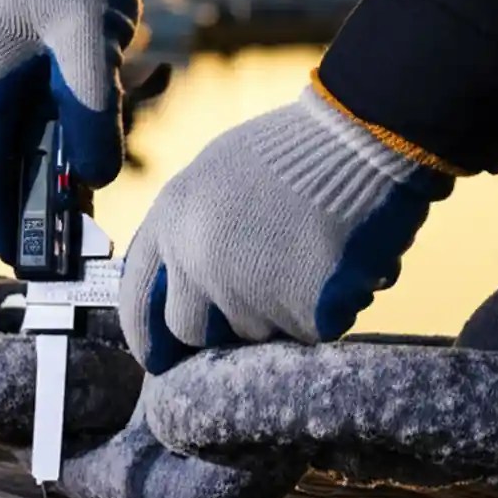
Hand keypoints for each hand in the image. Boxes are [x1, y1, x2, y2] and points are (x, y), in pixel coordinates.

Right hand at [0, 0, 140, 262]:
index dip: (7, 229)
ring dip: (46, 160)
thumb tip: (98, 183)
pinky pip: (5, 120)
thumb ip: (94, 116)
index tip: (37, 265)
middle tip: (87, 224)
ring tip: (98, 149)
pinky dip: (43, 131)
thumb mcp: (92, 43)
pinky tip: (85, 111)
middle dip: (36, 198)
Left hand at [119, 86, 455, 373]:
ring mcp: (248, 291)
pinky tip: (339, 263)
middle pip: (194, 332)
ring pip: (259, 333)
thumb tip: (179, 287)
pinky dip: (329, 308)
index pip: (136, 300)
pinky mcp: (301, 312)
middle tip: (261, 296)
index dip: (147, 336)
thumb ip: (189, 231)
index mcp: (171, 222)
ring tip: (309, 256)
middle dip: (223, 327)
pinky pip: (311, 332)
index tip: (159, 358)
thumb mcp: (214, 175)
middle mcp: (197, 262)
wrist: (361, 139)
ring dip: (283, 311)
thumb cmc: (293, 150)